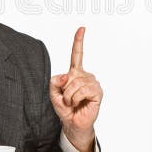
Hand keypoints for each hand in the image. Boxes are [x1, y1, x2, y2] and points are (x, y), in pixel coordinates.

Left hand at [49, 27, 102, 151]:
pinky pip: (83, 90)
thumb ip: (54, 82)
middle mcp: (86, 76)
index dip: (78, 41)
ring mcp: (93, 83)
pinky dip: (77, 98)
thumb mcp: (53, 94)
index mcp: (75, 73)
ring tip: (73, 103)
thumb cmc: (66, 108)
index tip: (82, 28)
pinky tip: (80, 103)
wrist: (73, 123)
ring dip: (70, 96)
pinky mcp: (98, 92)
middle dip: (64, 90)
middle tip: (68, 100)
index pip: (77, 55)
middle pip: (71, 76)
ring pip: (76, 84)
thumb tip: (67, 76)